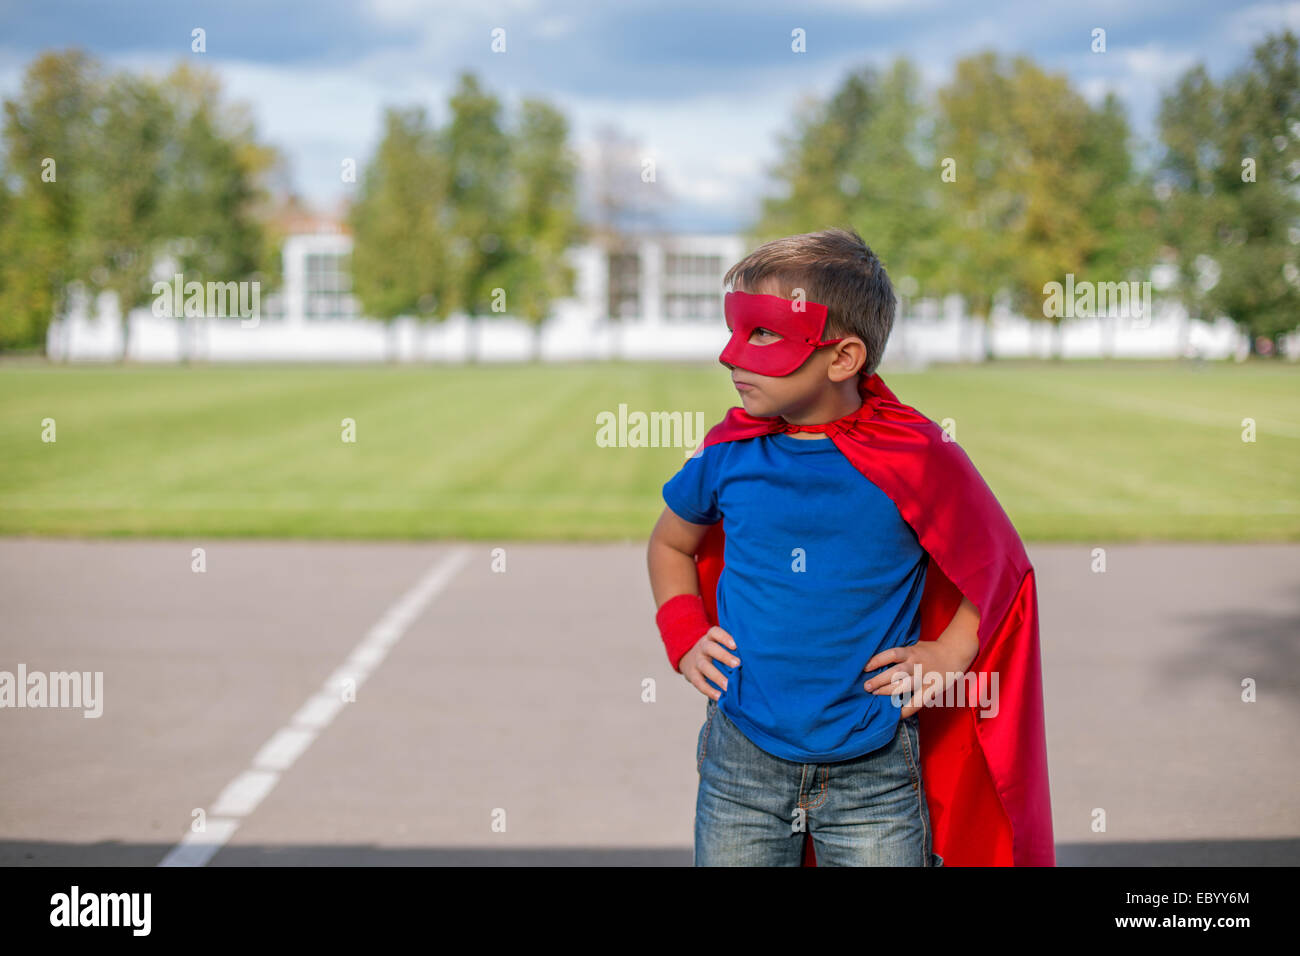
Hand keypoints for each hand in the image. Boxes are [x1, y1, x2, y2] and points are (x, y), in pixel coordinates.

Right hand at [678, 626, 739, 700]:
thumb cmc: (715, 651)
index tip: (735, 645)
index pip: (715, 632)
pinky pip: (698, 682)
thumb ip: (734, 646)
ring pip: (705, 666)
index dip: (724, 637)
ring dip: (717, 676)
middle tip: (737, 664)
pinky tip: (719, 696)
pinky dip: (709, 690)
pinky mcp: (692, 674)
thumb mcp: (720, 643)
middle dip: (723, 656)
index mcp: (711, 638)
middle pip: (710, 648)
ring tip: (728, 685)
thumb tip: (757, 654)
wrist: (689, 658)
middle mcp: (703, 647)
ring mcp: (696, 661)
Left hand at [862, 637, 977, 718]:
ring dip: (888, 692)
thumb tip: (878, 660)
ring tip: (875, 695)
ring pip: (904, 686)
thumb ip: (901, 654)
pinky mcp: (931, 689)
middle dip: (879, 680)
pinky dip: (905, 710)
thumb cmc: (931, 650)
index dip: (877, 660)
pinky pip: (917, 702)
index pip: (892, 654)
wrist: (955, 653)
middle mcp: (916, 665)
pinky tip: (895, 715)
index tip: (865, 668)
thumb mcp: (915, 646)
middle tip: (866, 686)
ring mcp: (924, 678)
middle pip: (895, 673)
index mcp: (911, 652)